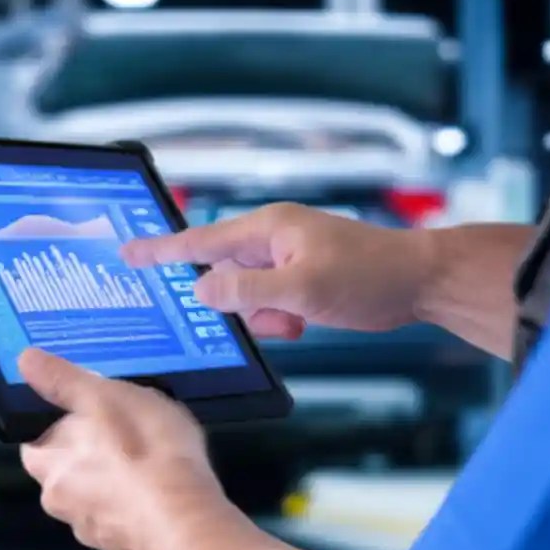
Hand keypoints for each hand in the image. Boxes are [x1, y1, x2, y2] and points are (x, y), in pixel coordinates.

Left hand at [17, 349, 234, 549]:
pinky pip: (129, 524)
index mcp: (50, 466)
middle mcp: (63, 504)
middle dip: (92, 460)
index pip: (37, 444)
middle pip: (68, 475)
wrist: (187, 523)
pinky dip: (142, 511)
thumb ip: (65, 381)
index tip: (86, 419)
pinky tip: (168, 495)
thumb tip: (26, 361)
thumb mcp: (106, 397)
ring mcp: (96, 533)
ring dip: (119, 487)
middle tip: (127, 438)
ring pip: (99, 501)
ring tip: (155, 466)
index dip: (59, 429)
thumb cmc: (147, 454)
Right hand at [121, 203, 437, 337]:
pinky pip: (270, 300)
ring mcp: (287, 256)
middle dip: (241, 303)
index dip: (161, 250)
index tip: (127, 253)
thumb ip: (246, 292)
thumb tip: (202, 290)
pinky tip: (305, 321)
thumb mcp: (301, 290)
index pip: (200, 240)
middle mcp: (272, 237)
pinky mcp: (301, 274)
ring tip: (299, 320)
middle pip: (226, 273)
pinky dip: (281, 316)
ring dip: (265, 314)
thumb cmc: (368, 277)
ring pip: (248, 293)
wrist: (421, 282)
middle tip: (278, 316)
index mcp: (267, 228)